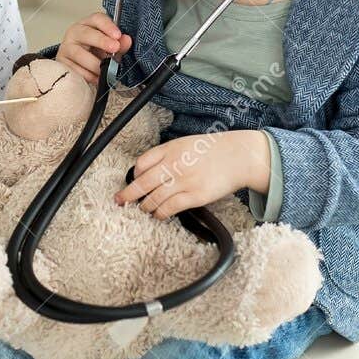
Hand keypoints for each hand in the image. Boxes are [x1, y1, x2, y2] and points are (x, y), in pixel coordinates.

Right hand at [55, 12, 131, 84]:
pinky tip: (96, 78)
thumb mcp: (110, 48)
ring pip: (79, 54)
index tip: (118, 35)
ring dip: (95, 64)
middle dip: (101, 41)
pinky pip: (75, 69)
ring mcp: (66, 47)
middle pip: (86, 33)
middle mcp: (75, 33)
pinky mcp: (61, 62)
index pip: (97, 19)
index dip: (108, 26)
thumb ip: (119, 44)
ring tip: (106, 70)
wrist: (78, 65)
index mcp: (89, 24)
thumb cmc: (95, 52)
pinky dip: (88, 76)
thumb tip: (126, 40)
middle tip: (114, 48)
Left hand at [116, 131, 270, 219]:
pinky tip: (159, 215)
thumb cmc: (212, 150)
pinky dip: (160, 214)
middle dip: (127, 195)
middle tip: (120, 201)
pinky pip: (170, 208)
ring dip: (145, 207)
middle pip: (142, 184)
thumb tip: (148, 171)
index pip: (141, 164)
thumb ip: (166, 155)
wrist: (238, 156)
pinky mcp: (195, 196)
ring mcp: (184, 181)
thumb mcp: (185, 143)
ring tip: (144, 209)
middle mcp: (174, 164)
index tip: (134, 182)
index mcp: (170, 149)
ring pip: (154, 199)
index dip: (135, 176)